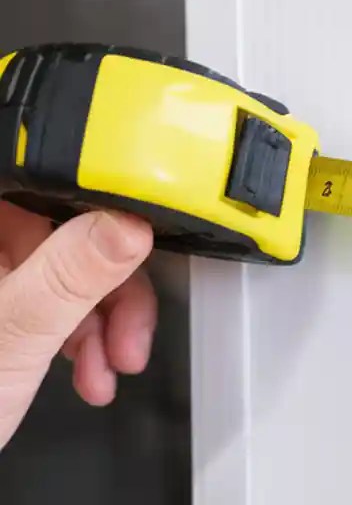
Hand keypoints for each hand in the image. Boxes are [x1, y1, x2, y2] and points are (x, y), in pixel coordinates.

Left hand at [0, 202, 155, 448]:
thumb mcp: (11, 340)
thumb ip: (68, 277)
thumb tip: (127, 223)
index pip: (33, 186)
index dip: (89, 199)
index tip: (132, 222)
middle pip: (63, 233)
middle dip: (110, 282)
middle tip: (129, 316)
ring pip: (68, 273)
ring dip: (107, 319)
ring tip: (116, 360)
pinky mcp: (4, 314)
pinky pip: (57, 307)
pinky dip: (86, 339)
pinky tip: (93, 371)